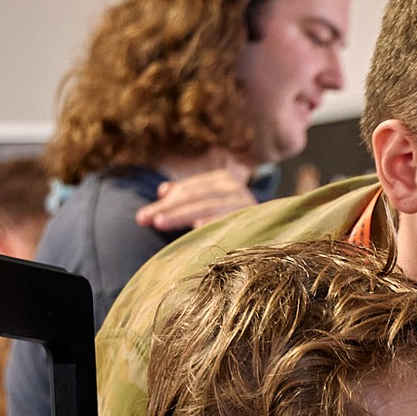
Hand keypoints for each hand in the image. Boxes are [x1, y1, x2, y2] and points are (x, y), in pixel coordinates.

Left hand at [134, 168, 256, 231]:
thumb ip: (186, 198)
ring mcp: (246, 203)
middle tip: (145, 219)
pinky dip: (215, 221)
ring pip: (208, 206)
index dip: (165, 202)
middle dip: (168, 209)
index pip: (188, 190)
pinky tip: (198, 226)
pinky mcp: (255, 219)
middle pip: (195, 197)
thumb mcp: (207, 206)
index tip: (143, 217)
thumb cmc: (232, 223)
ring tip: (161, 223)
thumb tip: (162, 190)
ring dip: (183, 215)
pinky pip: (231, 219)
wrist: (273, 234)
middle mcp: (235, 189)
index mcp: (222, 182)